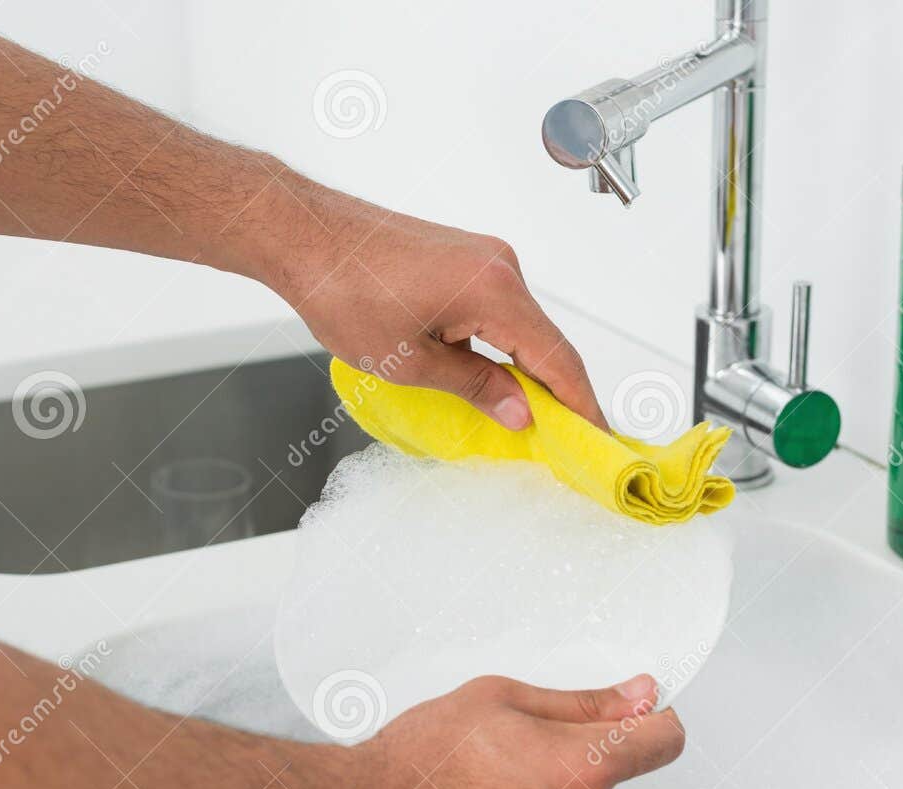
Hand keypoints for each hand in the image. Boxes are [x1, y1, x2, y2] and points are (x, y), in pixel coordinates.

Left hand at [261, 174, 607, 430]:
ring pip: (522, 325)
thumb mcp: (410, 361)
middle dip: (560, 393)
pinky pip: (500, 309)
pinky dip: (505, 345)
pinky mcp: (465, 258)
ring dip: (528, 370)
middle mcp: (500, 267)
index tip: (598, 440)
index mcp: (494, 290)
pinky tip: (497, 377)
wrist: (304, 235)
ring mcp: (484, 258)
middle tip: (570, 440)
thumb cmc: (344, 291)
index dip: (581, 405)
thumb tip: (521, 412)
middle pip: (546, 341)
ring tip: (533, 418)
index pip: (557, 359)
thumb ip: (474, 386)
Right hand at [334, 674, 682, 788]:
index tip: (630, 708)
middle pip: (614, 772)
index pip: (666, 741)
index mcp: (585, 767)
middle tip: (517, 735)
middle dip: (580, 749)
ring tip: (489, 770)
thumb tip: (638, 696)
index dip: (652, 716)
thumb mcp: (503, 698)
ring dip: (552, 784)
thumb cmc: (424, 758)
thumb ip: (583, 701)